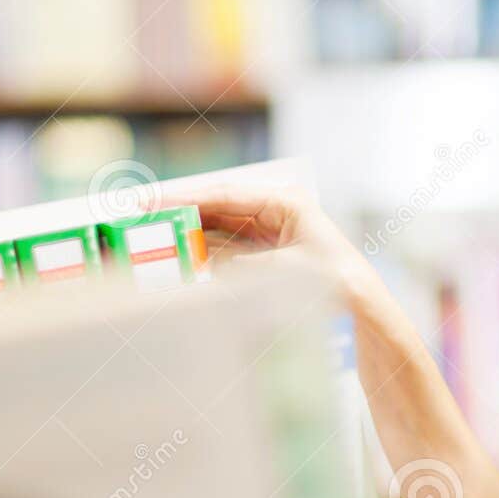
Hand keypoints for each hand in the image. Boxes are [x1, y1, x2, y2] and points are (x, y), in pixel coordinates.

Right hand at [159, 183, 372, 299]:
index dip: (186, 198)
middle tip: (139, 214)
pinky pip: (223, 248)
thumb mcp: (288, 271)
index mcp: (284, 201)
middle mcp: (272, 209)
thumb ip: (245, 264)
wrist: (359, 303)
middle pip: (215, 206)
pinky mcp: (260, 251)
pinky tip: (178, 255)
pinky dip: (201, 253)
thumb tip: (206, 261)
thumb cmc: (336, 280)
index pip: (225, 195)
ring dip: (186, 233)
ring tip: (150, 236)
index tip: (152, 202)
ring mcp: (265, 229)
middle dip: (179, 212)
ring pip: (215, 226)